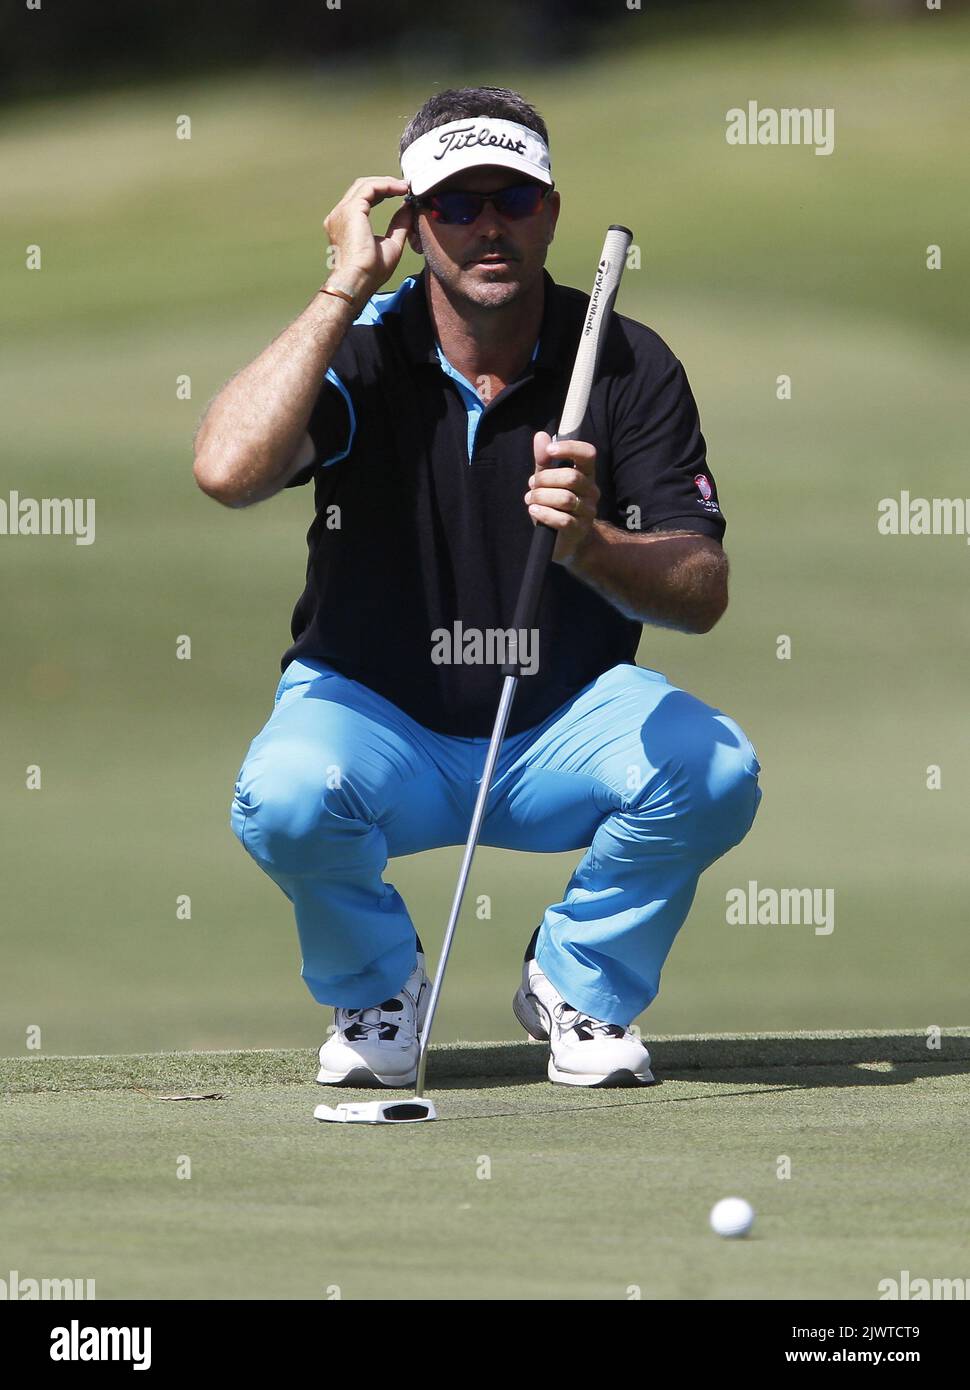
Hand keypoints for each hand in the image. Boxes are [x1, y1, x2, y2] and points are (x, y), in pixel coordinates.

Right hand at [323, 176, 413, 300]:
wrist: (357, 281)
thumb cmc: (371, 272)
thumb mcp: (391, 245)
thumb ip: (398, 225)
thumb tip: (408, 208)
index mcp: (346, 224)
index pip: (363, 198)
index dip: (383, 192)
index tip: (402, 193)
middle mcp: (340, 215)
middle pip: (362, 188)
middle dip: (384, 184)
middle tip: (405, 186)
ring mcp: (342, 211)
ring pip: (365, 185)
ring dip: (386, 183)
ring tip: (404, 186)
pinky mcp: (350, 210)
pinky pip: (369, 188)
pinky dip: (386, 186)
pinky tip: (401, 189)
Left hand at [525, 431, 599, 564]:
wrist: (565, 538)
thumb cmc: (555, 504)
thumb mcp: (546, 480)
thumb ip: (543, 460)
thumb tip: (540, 435)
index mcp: (586, 474)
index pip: (588, 454)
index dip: (569, 448)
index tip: (549, 450)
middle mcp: (591, 490)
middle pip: (571, 477)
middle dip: (545, 479)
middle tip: (531, 484)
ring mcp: (588, 511)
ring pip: (565, 499)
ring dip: (541, 497)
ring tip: (530, 499)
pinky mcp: (579, 529)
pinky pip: (563, 519)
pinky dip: (544, 513)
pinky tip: (534, 511)